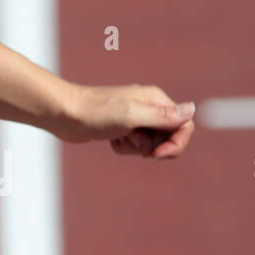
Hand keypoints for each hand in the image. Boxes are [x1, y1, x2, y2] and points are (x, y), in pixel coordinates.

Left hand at [54, 84, 194, 159]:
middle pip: (169, 137)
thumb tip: (192, 109)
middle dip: (153, 147)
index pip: (184, 125)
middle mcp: (148, 106)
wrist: (63, 114)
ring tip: (119, 138)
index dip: (176, 144)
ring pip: (152, 144)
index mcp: (155, 99)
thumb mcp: (131, 116)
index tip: (157, 155)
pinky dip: (124, 148)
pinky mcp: (122, 128)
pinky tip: (110, 140)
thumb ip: (162, 116)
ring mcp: (135, 118)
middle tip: (132, 141)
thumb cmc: (95, 112)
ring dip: (136, 148)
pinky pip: (135, 146)